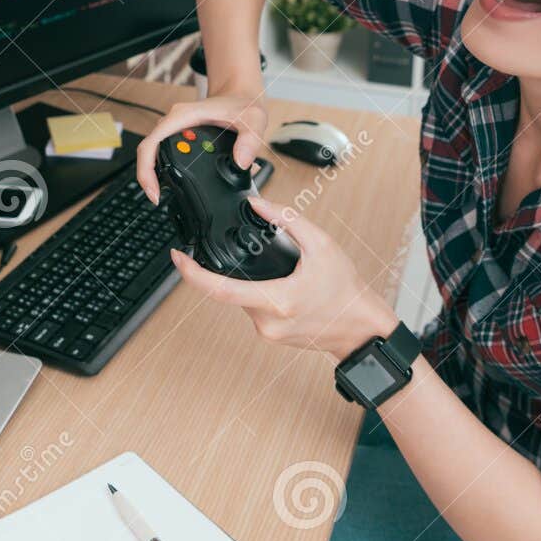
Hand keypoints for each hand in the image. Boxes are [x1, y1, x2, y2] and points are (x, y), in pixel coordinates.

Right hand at [135, 92, 268, 203]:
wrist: (239, 96)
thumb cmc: (242, 104)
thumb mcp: (253, 120)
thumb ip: (249, 141)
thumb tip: (240, 163)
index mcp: (185, 116)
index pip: (153, 142)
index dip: (146, 169)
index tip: (153, 191)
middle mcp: (175, 120)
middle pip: (148, 150)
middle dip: (148, 176)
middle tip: (156, 198)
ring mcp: (175, 127)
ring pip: (153, 152)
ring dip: (154, 173)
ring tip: (162, 194)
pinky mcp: (179, 134)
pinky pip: (163, 151)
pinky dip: (163, 168)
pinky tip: (173, 182)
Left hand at [169, 196, 396, 359]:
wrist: (361, 329)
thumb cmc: (346, 291)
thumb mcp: (321, 245)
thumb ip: (287, 219)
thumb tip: (258, 204)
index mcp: (277, 300)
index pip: (220, 290)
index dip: (193, 274)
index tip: (179, 259)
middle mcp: (266, 322)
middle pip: (229, 291)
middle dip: (231, 270)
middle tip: (248, 255)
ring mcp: (267, 333)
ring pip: (241, 300)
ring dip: (247, 282)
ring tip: (279, 272)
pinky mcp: (270, 337)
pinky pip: (252, 310)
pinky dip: (258, 293)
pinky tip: (280, 286)